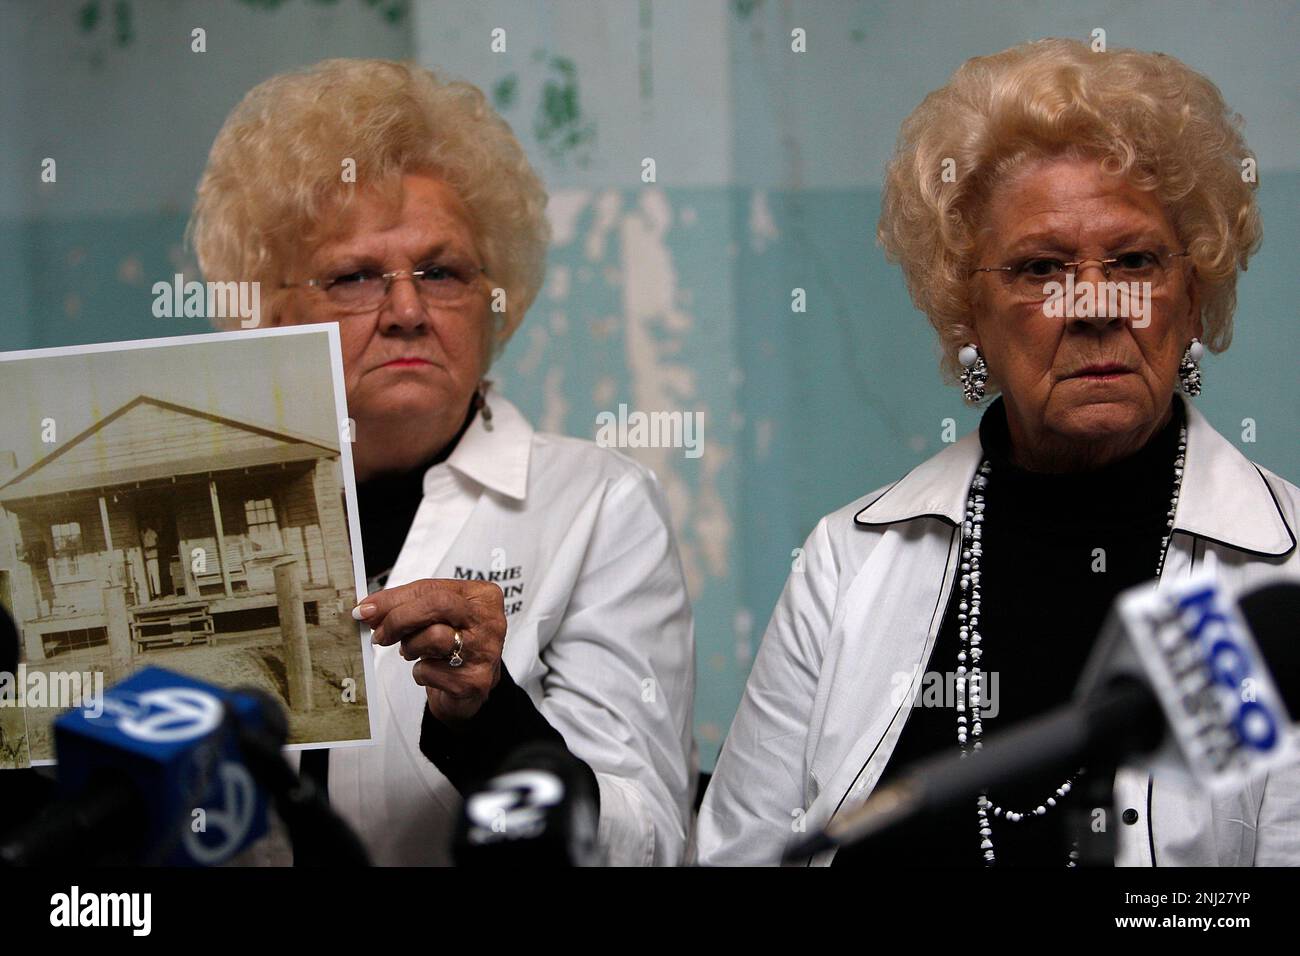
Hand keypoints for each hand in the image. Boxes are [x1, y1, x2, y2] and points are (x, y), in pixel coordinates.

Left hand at [355, 579, 506, 724]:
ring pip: (434, 637)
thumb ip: (406, 606)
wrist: (471, 687)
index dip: (393, 598)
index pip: (432, 587)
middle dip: (399, 618)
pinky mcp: (476, 681)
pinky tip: (430, 672)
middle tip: (380, 633)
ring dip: (411, 647)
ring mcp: (486, 651)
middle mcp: (490, 620)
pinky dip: (421, 673)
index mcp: (483, 596)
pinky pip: (432, 671)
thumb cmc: (453, 644)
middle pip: (438, 605)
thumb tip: (368, 609)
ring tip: (411, 651)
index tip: (366, 609)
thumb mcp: (435, 616)